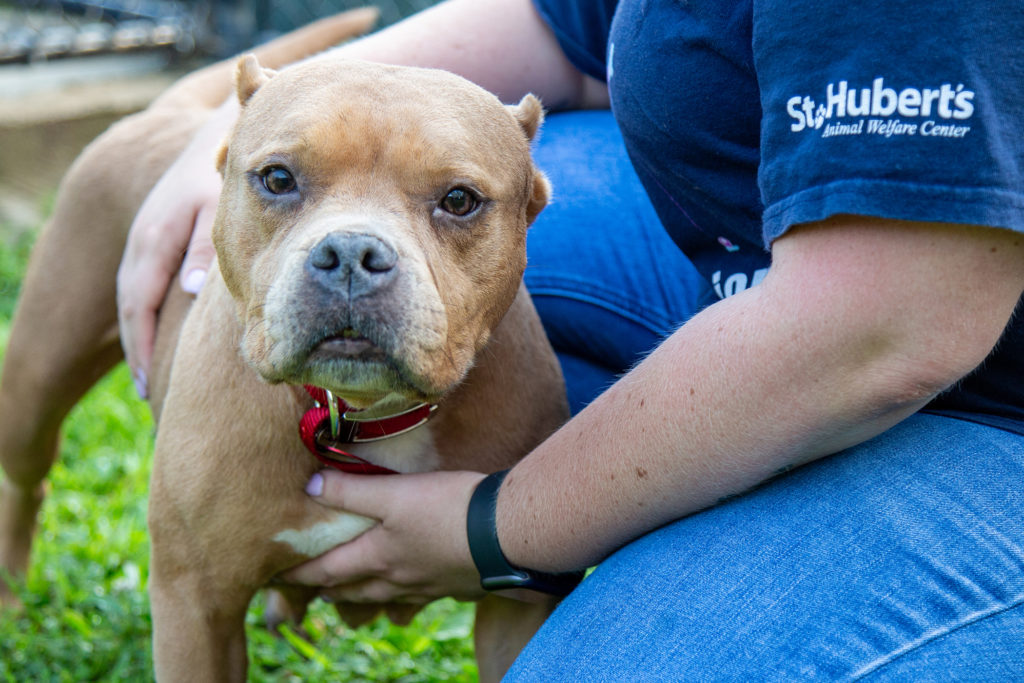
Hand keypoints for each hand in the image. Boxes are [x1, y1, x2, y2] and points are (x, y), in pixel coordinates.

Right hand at [117, 101, 236, 396]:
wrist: (212, 138)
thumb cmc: (219, 174)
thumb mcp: (214, 206)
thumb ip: (205, 248)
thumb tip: (189, 291)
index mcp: (152, 242)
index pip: (139, 306)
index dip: (143, 347)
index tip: (149, 384)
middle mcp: (141, 244)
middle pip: (131, 308)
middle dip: (139, 350)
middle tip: (148, 392)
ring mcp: (145, 240)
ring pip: (135, 297)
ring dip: (141, 334)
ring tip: (152, 372)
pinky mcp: (157, 237)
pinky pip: (145, 284)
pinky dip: (149, 313)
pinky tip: (163, 330)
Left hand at [281, 469, 486, 604]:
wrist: (504, 535)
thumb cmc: (447, 510)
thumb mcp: (394, 492)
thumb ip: (351, 490)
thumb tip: (310, 486)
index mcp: (377, 558)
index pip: (326, 570)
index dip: (298, 573)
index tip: (275, 576)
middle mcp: (396, 579)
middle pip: (352, 590)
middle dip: (326, 589)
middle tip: (308, 591)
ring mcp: (425, 586)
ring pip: (382, 597)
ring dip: (360, 597)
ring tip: (348, 596)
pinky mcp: (451, 585)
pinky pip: (415, 598)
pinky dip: (400, 597)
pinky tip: (408, 592)